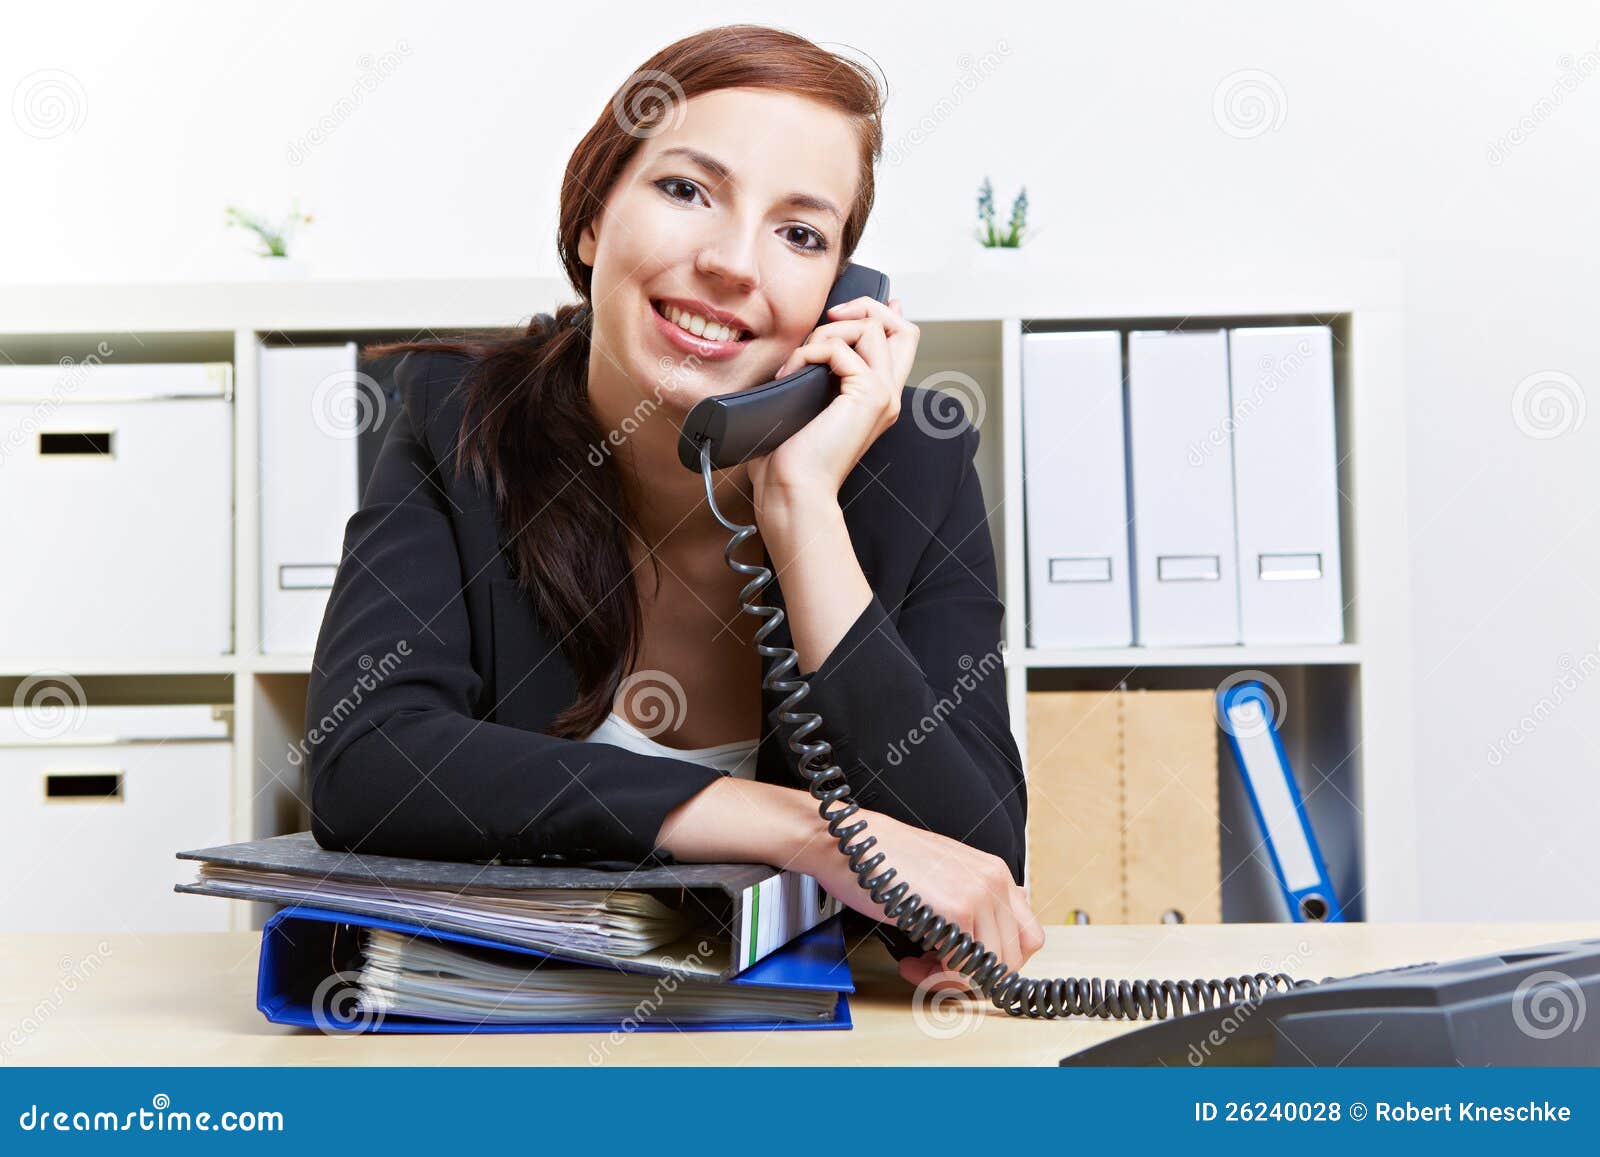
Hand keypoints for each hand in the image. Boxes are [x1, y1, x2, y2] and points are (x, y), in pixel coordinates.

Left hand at [746, 296, 919, 513]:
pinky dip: (810, 352)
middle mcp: (888, 395)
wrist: (793, 488)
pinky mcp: (869, 395)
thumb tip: (809, 343)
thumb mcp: (808, 402)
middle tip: (828, 320)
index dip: (883, 314)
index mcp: (877, 398)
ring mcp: (883, 395)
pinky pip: (840, 348)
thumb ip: (820, 372)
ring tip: (799, 361)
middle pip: (901, 327)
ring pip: (871, 329)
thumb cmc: (791, 455)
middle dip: (862, 308)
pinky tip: (791, 374)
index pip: (902, 342)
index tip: (847, 308)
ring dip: (826, 334)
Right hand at [792, 805, 1044, 995]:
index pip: (1027, 937)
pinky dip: (935, 977)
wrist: (849, 843)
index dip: (996, 962)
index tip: (965, 964)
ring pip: (989, 970)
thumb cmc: (884, 859)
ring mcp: (978, 894)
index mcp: (995, 872)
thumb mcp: (942, 875)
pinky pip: (963, 968)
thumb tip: (987, 942)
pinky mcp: (957, 910)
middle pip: (1012, 959)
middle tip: (936, 969)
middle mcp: (994, 881)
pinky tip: (910, 960)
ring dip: (951, 979)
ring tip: (919, 965)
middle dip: (973, 976)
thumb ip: (972, 901)